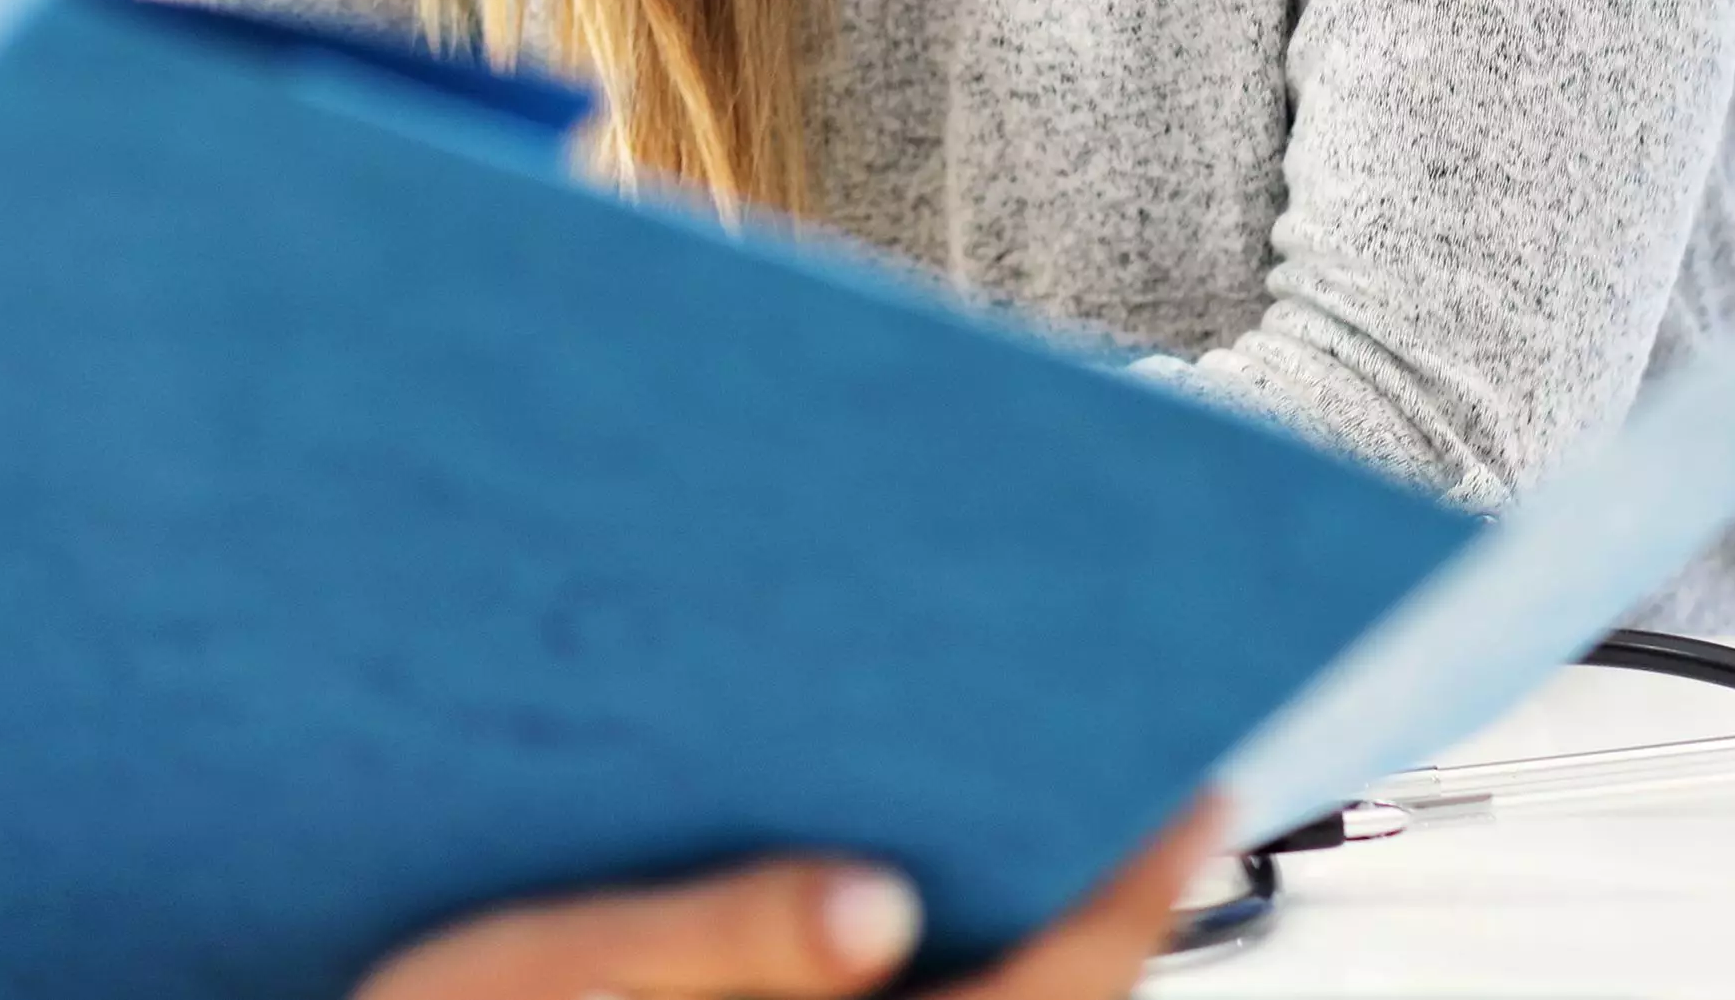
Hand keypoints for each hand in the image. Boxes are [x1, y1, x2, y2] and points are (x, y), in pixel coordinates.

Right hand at [351, 802, 1217, 999]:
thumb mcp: (539, 983)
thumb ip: (707, 942)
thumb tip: (876, 903)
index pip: (1041, 997)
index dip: (1131, 894)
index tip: (1195, 780)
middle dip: (1091, 894)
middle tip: (1130, 758)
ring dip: (1008, 924)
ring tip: (1020, 781)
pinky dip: (922, 943)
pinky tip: (882, 856)